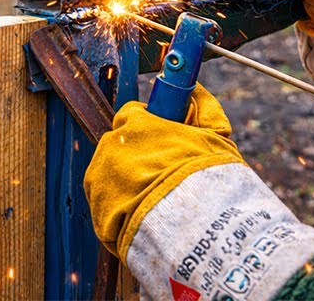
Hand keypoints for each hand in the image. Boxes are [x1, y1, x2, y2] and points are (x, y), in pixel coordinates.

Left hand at [85, 84, 244, 258]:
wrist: (192, 225)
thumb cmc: (206, 178)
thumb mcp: (216, 136)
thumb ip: (204, 108)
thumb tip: (196, 88)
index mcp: (137, 122)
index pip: (134, 114)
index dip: (151, 127)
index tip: (165, 139)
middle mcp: (112, 144)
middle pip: (121, 144)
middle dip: (139, 155)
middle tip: (165, 173)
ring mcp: (100, 176)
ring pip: (113, 172)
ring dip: (129, 181)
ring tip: (158, 198)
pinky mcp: (97, 206)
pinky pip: (109, 201)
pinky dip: (123, 206)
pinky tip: (146, 213)